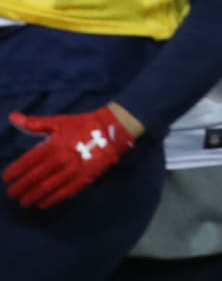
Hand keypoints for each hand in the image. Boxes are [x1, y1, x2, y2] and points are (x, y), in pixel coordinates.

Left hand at [3, 105, 135, 208]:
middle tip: (12, 194)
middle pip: (35, 177)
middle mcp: (61, 159)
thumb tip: (12, 117)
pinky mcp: (84, 178)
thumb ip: (34, 123)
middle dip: (21, 187)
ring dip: (33, 196)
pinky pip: (64, 192)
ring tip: (24, 202)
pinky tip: (42, 204)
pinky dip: (51, 200)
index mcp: (53, 144)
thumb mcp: (58, 122)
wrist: (111, 131)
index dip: (15, 171)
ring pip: (47, 187)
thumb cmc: (82, 125)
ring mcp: (72, 170)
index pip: (27, 161)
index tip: (6, 179)